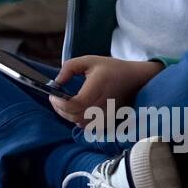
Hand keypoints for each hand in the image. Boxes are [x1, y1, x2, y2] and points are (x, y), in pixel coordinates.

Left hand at [47, 56, 163, 127]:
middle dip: (61, 110)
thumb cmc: (110, 68)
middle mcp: (105, 101)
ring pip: (82, 124)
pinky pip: (90, 127)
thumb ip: (69, 67)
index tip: (53, 95)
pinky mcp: (110, 120)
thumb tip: (56, 82)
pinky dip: (79, 121)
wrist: (134, 79)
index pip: (77, 103)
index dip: (61, 103)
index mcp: (99, 85)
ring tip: (64, 104)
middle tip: (55, 100)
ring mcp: (109, 113)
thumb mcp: (88, 60)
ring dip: (69, 116)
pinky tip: (77, 110)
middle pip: (77, 116)